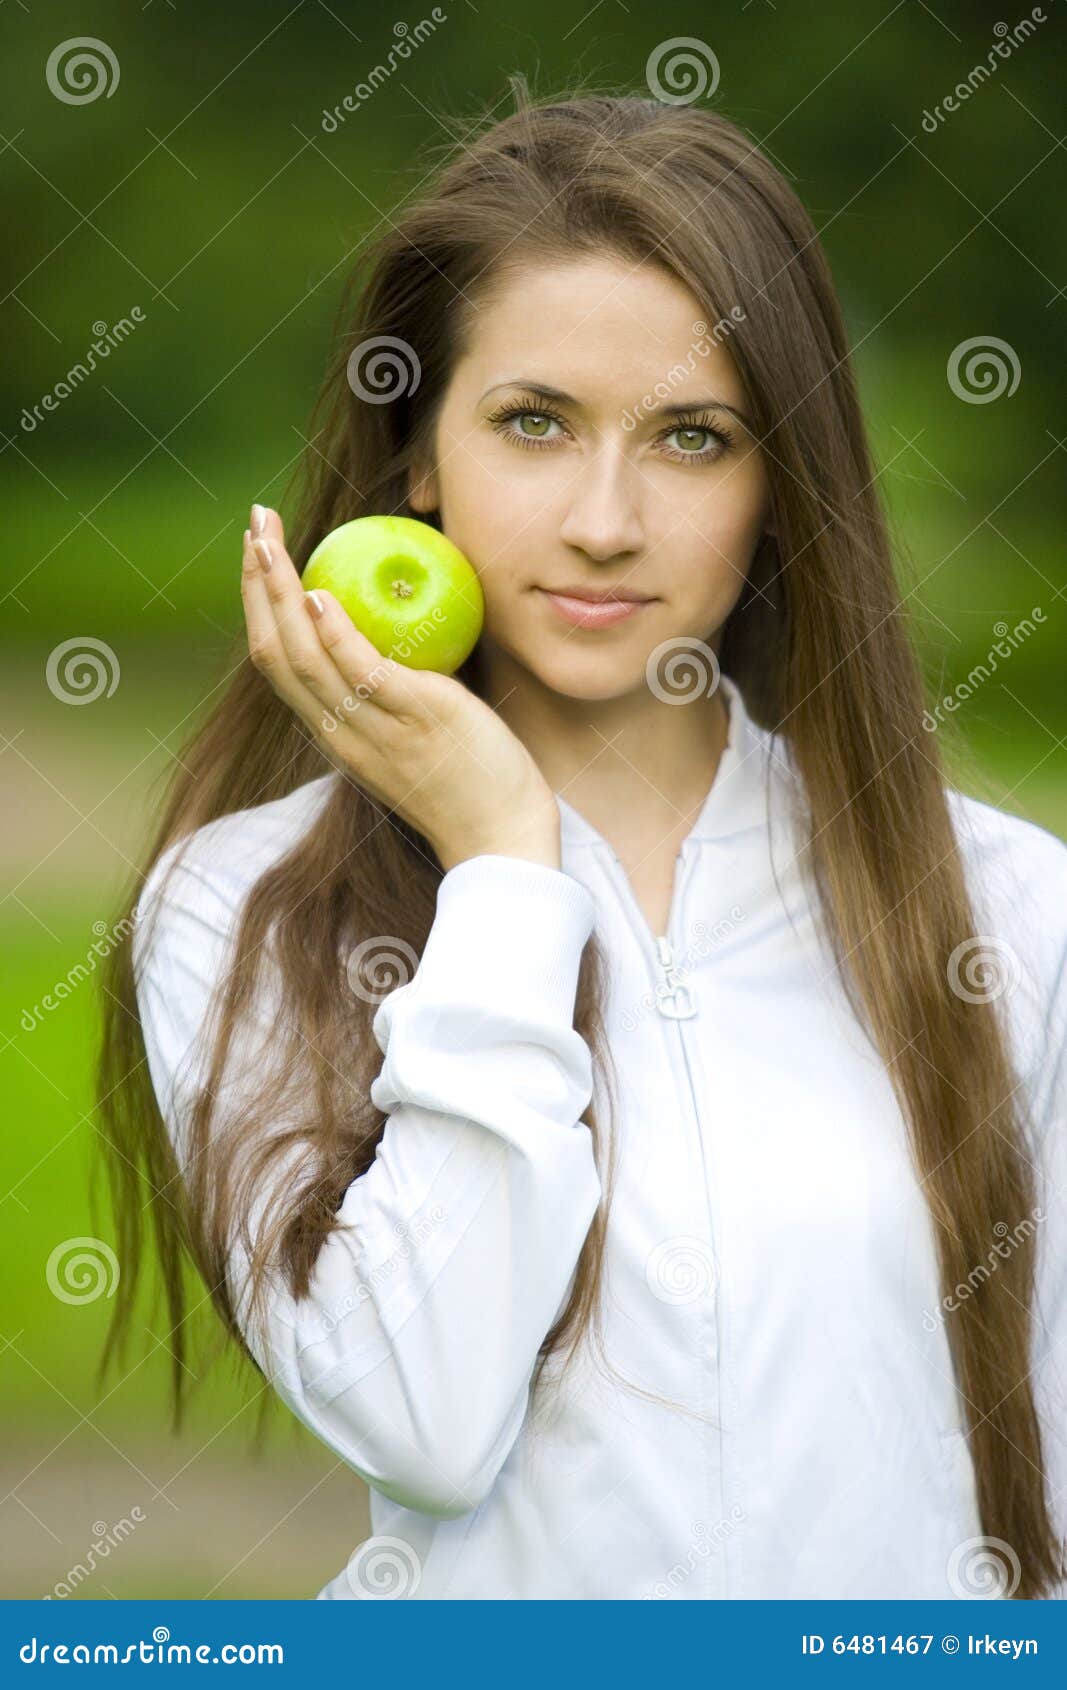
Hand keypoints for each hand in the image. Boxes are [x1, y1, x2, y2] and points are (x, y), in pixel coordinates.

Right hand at [240, 507, 560, 871]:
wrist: (503, 838)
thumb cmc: (467, 783)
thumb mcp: (415, 736)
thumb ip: (398, 692)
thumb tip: (402, 629)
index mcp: (335, 736)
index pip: (278, 664)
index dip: (259, 606)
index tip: (259, 554)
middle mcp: (342, 734)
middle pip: (276, 654)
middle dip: (256, 584)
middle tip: (254, 524)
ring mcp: (376, 729)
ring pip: (305, 659)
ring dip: (280, 593)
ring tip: (268, 540)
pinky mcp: (418, 719)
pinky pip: (363, 674)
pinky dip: (335, 635)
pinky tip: (320, 596)